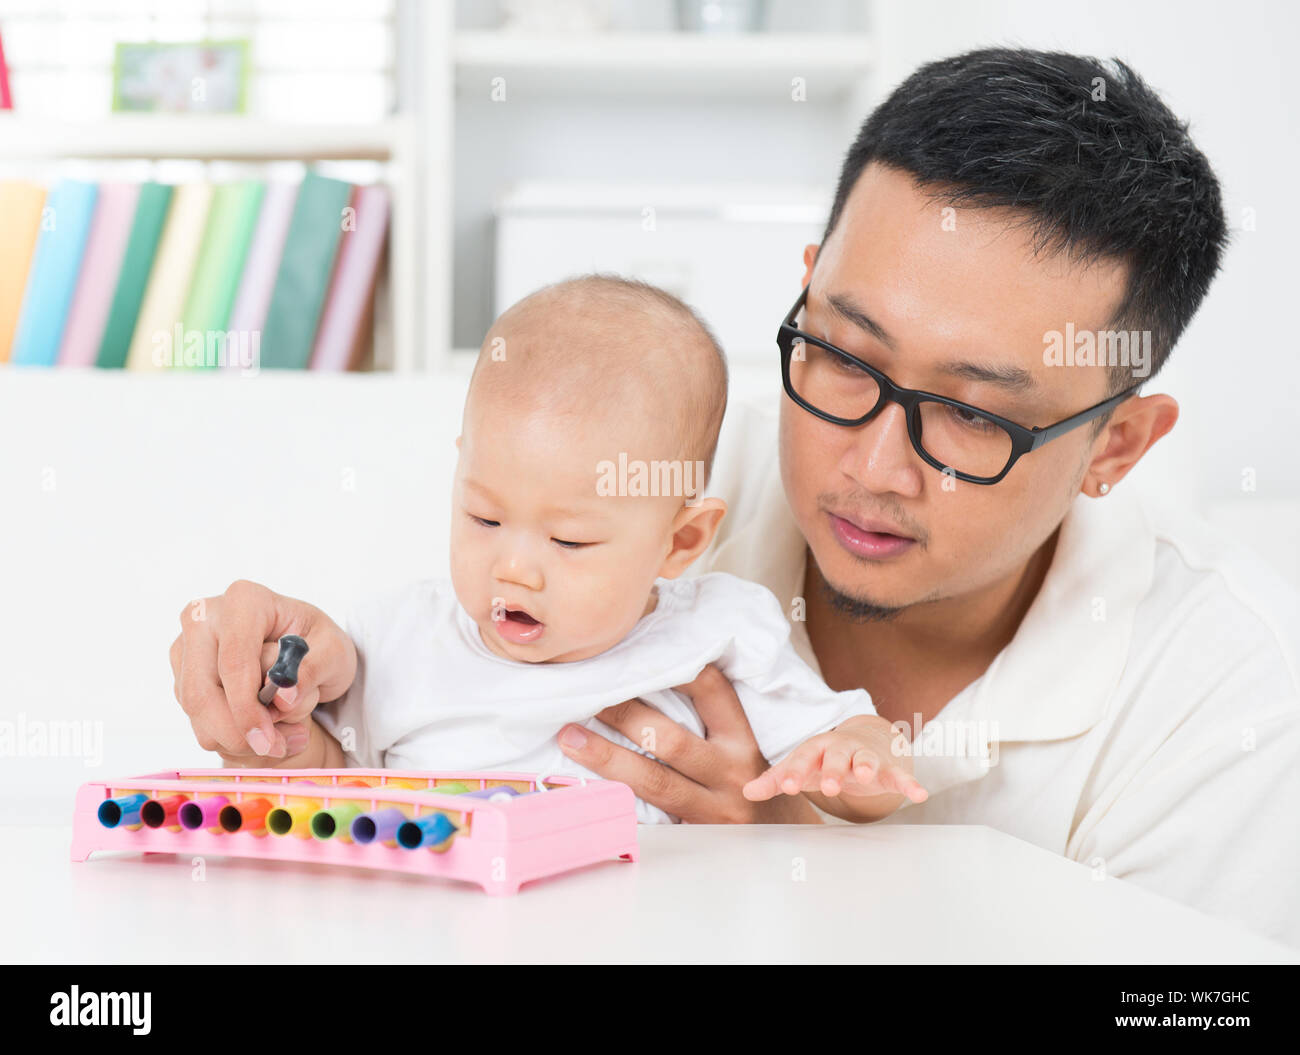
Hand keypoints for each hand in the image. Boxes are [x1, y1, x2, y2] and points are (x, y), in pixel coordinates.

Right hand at [169, 580, 356, 766]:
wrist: (300, 650)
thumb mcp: (335, 651)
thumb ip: (313, 670)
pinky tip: (264, 731)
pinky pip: (198, 721)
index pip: (234, 661)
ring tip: (284, 736)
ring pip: (197, 713)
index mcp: (245, 600)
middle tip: (276, 748)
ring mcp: (187, 647)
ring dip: (238, 739)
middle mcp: (206, 618)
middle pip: (203, 693)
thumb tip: (283, 698)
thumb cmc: (317, 644)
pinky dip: (231, 737)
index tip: (269, 740)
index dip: (247, 708)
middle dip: (238, 733)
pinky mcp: (183, 674)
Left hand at [556, 664, 820, 823]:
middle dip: (625, 715)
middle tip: (587, 694)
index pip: (712, 692)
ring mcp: (711, 811)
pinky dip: (615, 802)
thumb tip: (654, 673)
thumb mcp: (749, 747)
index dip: (674, 667)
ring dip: (606, 757)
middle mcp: (730, 774)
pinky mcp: (692, 838)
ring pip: (653, 781)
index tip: (636, 650)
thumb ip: (713, 718)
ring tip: (569, 736)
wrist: (782, 842)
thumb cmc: (753, 784)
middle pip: (672, 740)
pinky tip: (584, 789)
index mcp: (744, 741)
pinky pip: (648, 818)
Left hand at [742, 715, 927, 819]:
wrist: (862, 741)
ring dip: (868, 766)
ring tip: (868, 777)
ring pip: (868, 760)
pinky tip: (919, 795)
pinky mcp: (888, 769)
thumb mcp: (800, 767)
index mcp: (816, 748)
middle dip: (833, 770)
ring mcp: (866, 757)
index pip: (803, 758)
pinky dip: (909, 783)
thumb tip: (746, 792)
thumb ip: (776, 780)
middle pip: (837, 757)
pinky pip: (900, 775)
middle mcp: (842, 749)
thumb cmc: (823, 759)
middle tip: (827, 786)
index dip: (795, 772)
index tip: (787, 786)